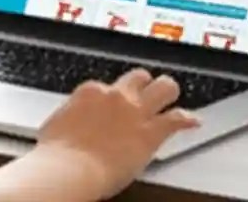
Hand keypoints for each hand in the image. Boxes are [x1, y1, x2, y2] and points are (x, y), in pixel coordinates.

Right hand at [34, 69, 199, 198]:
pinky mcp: (151, 130)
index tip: (112, 104)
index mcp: (90, 92)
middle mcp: (117, 95)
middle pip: (138, 77)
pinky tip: (193, 121)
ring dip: (168, 92)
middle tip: (145, 93)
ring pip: (164, 87)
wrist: (68, 170)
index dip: (111, 97)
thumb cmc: (56, 156)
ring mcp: (137, 111)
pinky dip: (187, 119)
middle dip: (143, 84)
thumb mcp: (54, 127)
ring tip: (171, 96)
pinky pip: (177, 118)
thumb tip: (67, 124)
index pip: (106, 85)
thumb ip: (70, 117)